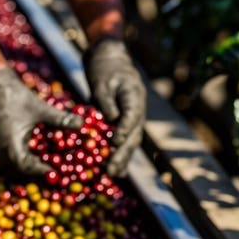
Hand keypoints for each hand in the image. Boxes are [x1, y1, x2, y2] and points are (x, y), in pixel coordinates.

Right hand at [0, 67, 82, 176]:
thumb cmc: (17, 99)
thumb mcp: (40, 108)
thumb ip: (60, 118)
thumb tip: (82, 124)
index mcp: (10, 144)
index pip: (25, 166)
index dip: (42, 172)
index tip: (57, 175)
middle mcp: (4, 154)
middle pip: (23, 176)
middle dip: (42, 179)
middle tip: (62, 181)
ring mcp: (3, 156)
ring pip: (19, 175)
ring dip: (36, 177)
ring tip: (56, 179)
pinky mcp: (6, 155)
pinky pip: (18, 169)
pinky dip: (32, 170)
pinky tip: (47, 170)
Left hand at [83, 38, 145, 176]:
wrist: (111, 63)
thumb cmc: (105, 71)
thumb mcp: (102, 82)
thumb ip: (106, 101)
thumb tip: (110, 119)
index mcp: (134, 98)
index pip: (132, 117)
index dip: (124, 130)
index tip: (115, 142)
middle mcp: (137, 112)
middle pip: (133, 136)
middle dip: (122, 154)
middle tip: (112, 169)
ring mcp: (133, 120)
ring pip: (130, 143)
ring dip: (122, 160)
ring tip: (113, 175)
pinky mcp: (125, 126)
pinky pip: (124, 143)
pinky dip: (119, 157)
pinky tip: (114, 172)